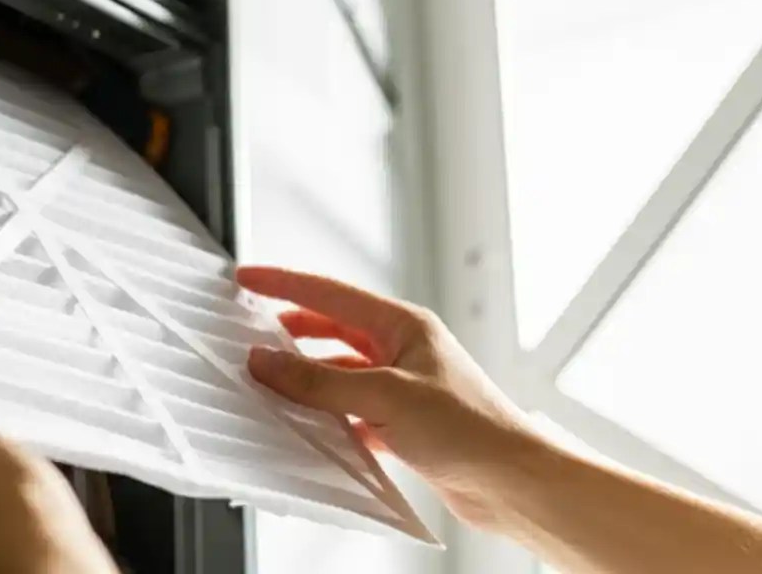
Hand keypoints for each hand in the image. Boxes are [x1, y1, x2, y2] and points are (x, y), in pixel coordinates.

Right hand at [239, 266, 539, 529]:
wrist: (513, 482)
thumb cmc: (472, 429)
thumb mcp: (385, 397)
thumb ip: (320, 382)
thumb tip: (268, 362)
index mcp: (403, 325)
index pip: (329, 293)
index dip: (284, 284)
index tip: (248, 279)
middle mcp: (402, 350)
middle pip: (332, 329)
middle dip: (291, 329)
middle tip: (250, 328)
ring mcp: (402, 387)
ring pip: (339, 373)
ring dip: (307, 378)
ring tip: (269, 381)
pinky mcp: (403, 424)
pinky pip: (351, 410)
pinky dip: (326, 415)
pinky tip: (306, 425)